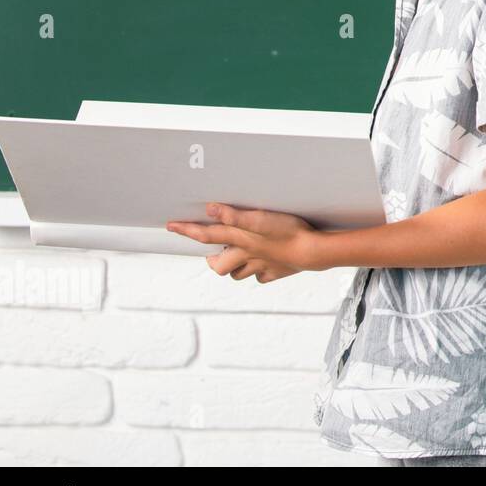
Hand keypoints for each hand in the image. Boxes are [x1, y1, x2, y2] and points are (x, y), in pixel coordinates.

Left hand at [166, 203, 322, 277]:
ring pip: (239, 273)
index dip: (187, 230)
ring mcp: (261, 266)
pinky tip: (264, 263)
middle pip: (220, 265)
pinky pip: (262, 276)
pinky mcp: (277, 271)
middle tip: (213, 253)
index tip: (171, 226)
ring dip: (234, 266)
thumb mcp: (260, 218)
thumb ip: (234, 215)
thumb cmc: (288, 232)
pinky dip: (258, 271)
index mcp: (240, 241)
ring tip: (238, 256)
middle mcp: (247, 256)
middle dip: (213, 260)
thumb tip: (211, 209)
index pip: (206, 236)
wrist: (313, 252)